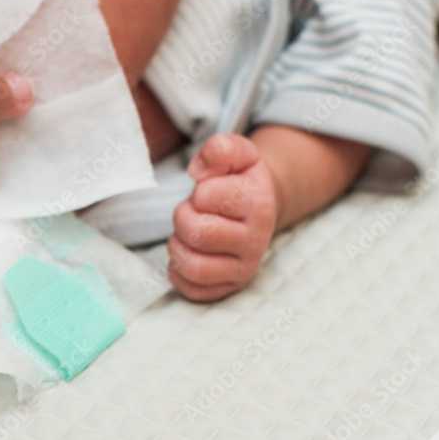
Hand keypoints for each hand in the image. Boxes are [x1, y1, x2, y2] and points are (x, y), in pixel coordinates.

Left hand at [168, 133, 278, 301]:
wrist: (260, 205)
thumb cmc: (240, 178)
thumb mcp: (237, 153)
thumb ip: (219, 149)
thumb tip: (197, 172)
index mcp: (259, 203)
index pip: (207, 196)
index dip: (198, 191)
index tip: (208, 192)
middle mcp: (256, 240)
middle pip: (198, 233)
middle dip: (183, 218)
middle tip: (192, 213)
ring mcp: (244, 267)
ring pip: (194, 267)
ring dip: (178, 247)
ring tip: (187, 235)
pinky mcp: (230, 286)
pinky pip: (194, 290)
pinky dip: (179, 273)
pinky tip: (187, 254)